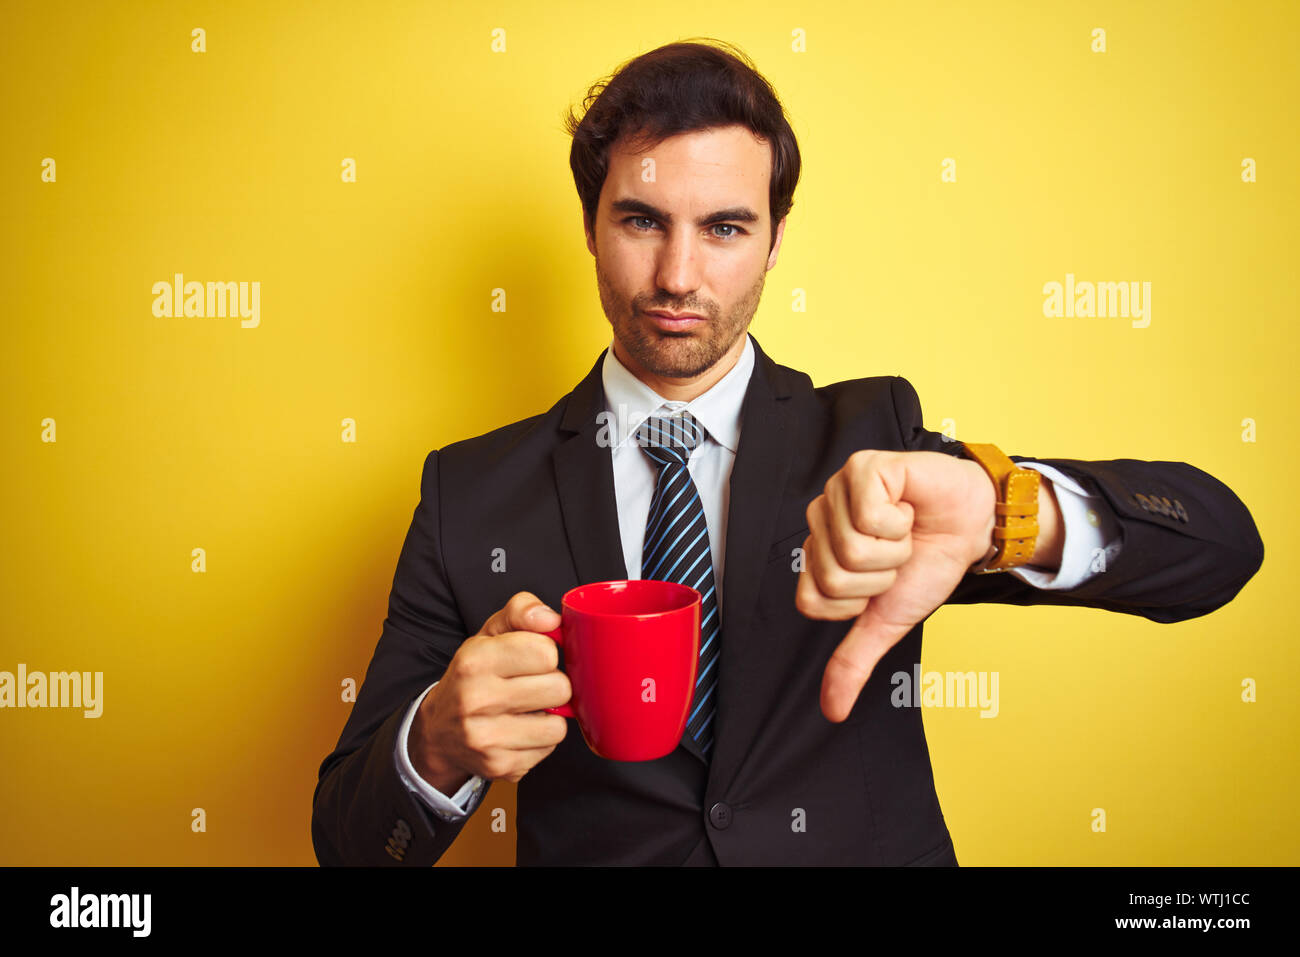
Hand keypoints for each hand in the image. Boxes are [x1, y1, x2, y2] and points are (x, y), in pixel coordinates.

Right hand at [408, 592, 570, 790]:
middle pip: (559, 688)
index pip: (545, 651)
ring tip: (527, 709)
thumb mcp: (489, 633)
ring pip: (558, 725)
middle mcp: (476, 700)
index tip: (531, 658)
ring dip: (549, 716)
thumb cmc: (474, 675)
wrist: (438, 730)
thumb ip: (522, 611)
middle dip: (552, 684)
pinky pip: (548, 749)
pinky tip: (519, 730)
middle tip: (531, 685)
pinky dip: (540, 740)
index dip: (546, 652)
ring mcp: (487, 738)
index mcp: (475, 661)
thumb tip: (552, 620)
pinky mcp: (500, 767)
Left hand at [796, 450, 996, 722]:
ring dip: (894, 550)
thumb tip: (833, 710)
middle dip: (881, 576)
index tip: (881, 582)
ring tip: (904, 531)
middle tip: (898, 554)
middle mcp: (819, 521)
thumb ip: (855, 660)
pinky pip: (869, 514)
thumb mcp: (889, 620)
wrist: (974, 527)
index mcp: (818, 555)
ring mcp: (837, 491)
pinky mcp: (863, 468)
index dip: (856, 602)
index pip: (812, 601)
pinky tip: (907, 508)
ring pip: (851, 550)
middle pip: (833, 577)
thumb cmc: (928, 563)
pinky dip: (900, 522)